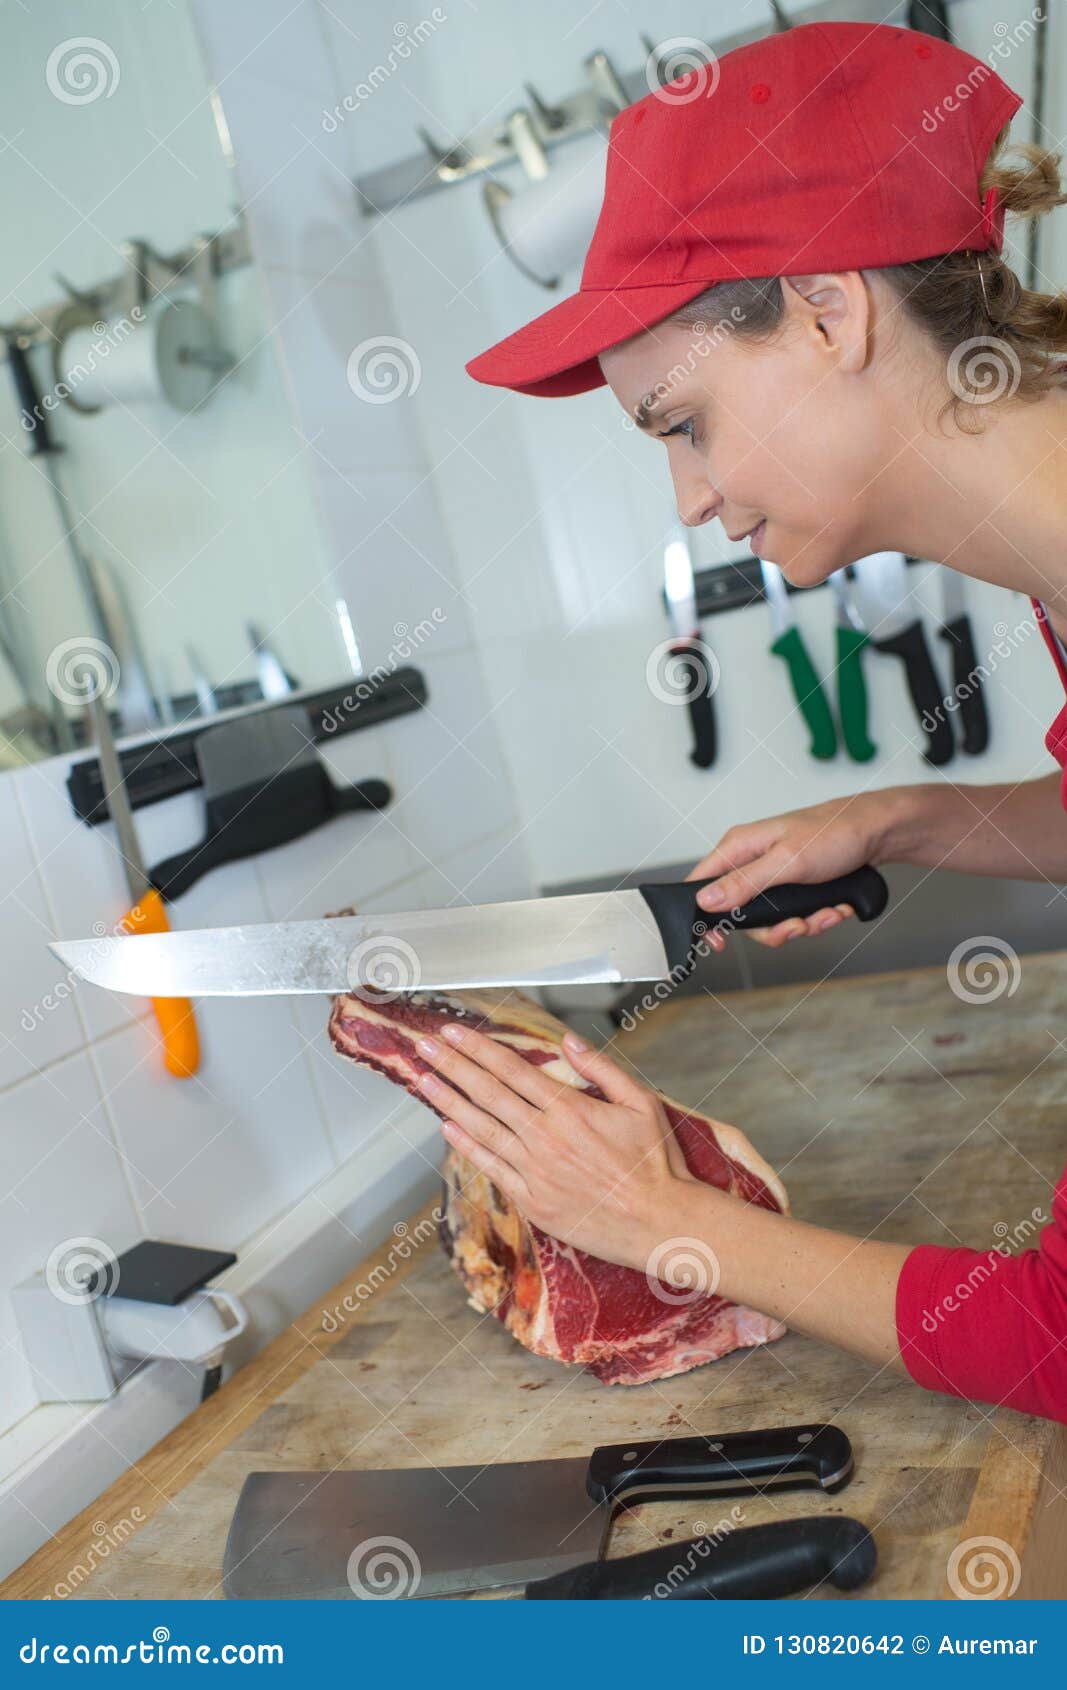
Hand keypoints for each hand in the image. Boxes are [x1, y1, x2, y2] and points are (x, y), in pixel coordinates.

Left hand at [412, 1022, 692, 1270]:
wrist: (660, 1223)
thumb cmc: (656, 1164)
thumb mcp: (641, 1103)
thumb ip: (602, 1068)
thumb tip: (567, 1041)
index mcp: (569, 1109)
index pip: (511, 1070)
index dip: (478, 1048)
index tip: (453, 1031)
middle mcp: (544, 1137)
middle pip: (488, 1093)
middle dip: (453, 1066)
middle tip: (424, 1045)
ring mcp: (535, 1171)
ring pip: (482, 1128)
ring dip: (449, 1101)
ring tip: (424, 1080)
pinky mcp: (533, 1201)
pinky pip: (492, 1168)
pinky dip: (467, 1147)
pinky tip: (449, 1128)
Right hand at [687, 791, 901, 949]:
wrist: (877, 833)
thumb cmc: (835, 833)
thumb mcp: (787, 861)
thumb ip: (744, 882)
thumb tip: (705, 901)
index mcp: (739, 847)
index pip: (700, 885)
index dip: (704, 917)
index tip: (719, 942)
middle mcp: (752, 860)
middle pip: (740, 914)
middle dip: (774, 928)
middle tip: (797, 927)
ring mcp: (773, 874)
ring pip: (771, 919)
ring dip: (802, 924)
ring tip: (825, 914)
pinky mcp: (794, 885)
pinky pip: (794, 915)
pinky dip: (816, 917)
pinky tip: (834, 907)